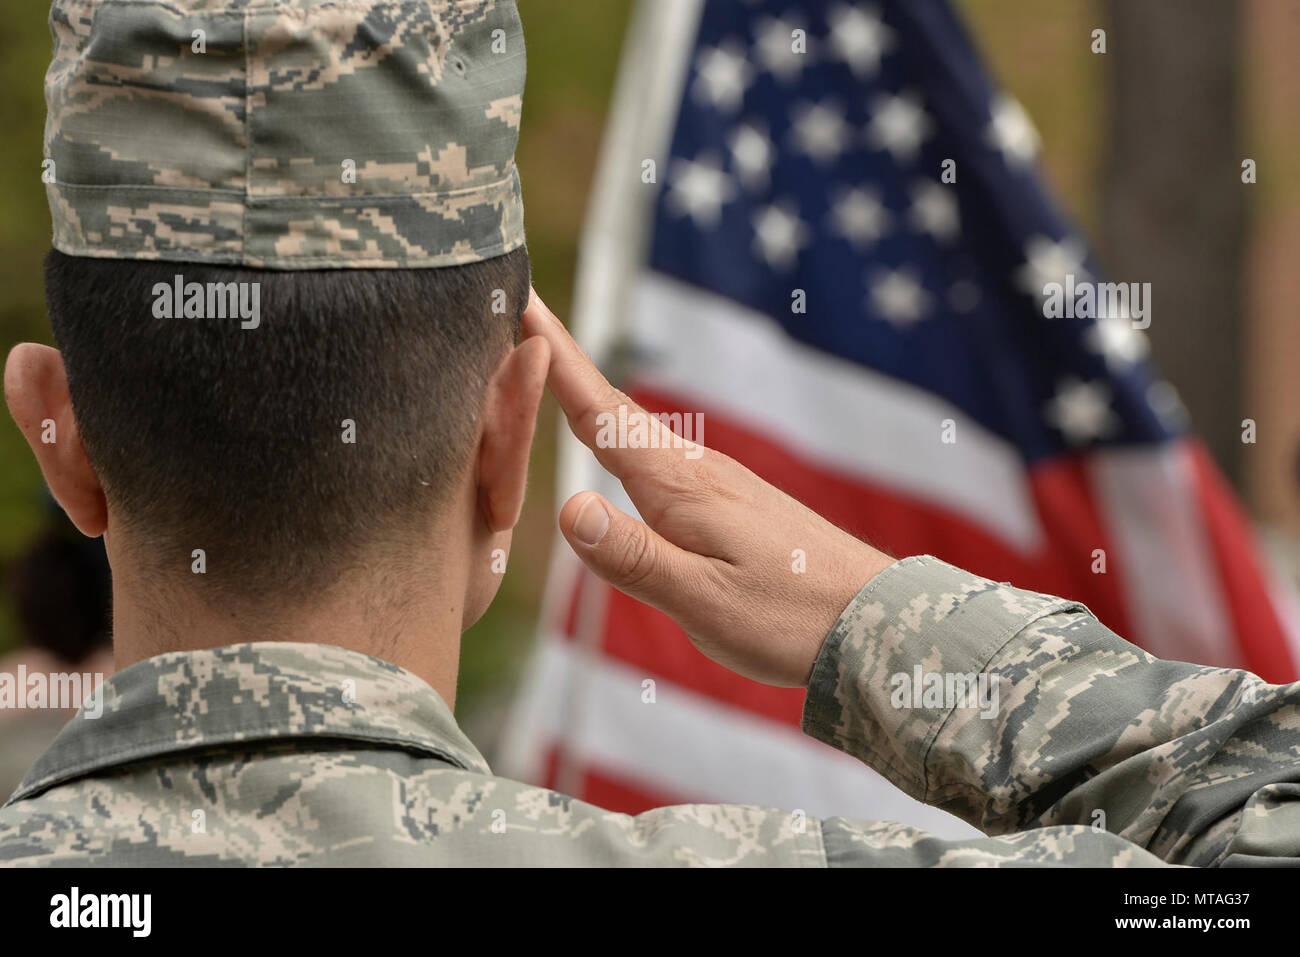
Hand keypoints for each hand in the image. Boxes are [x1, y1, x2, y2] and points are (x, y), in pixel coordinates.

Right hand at [522, 290, 894, 687]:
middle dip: (564, 363)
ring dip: (590, 395)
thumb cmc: (790, 617)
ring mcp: (715, 482)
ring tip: (550, 366)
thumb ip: (634, 556)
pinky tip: (615, 441)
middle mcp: (695, 470)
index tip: (523, 302)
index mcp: (679, 487)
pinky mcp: (729, 501)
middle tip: (521, 314)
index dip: (558, 360)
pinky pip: (657, 456)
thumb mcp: (703, 600)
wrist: (872, 621)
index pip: (602, 413)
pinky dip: (621, 433)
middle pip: (614, 409)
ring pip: (636, 430)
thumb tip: (566, 505)